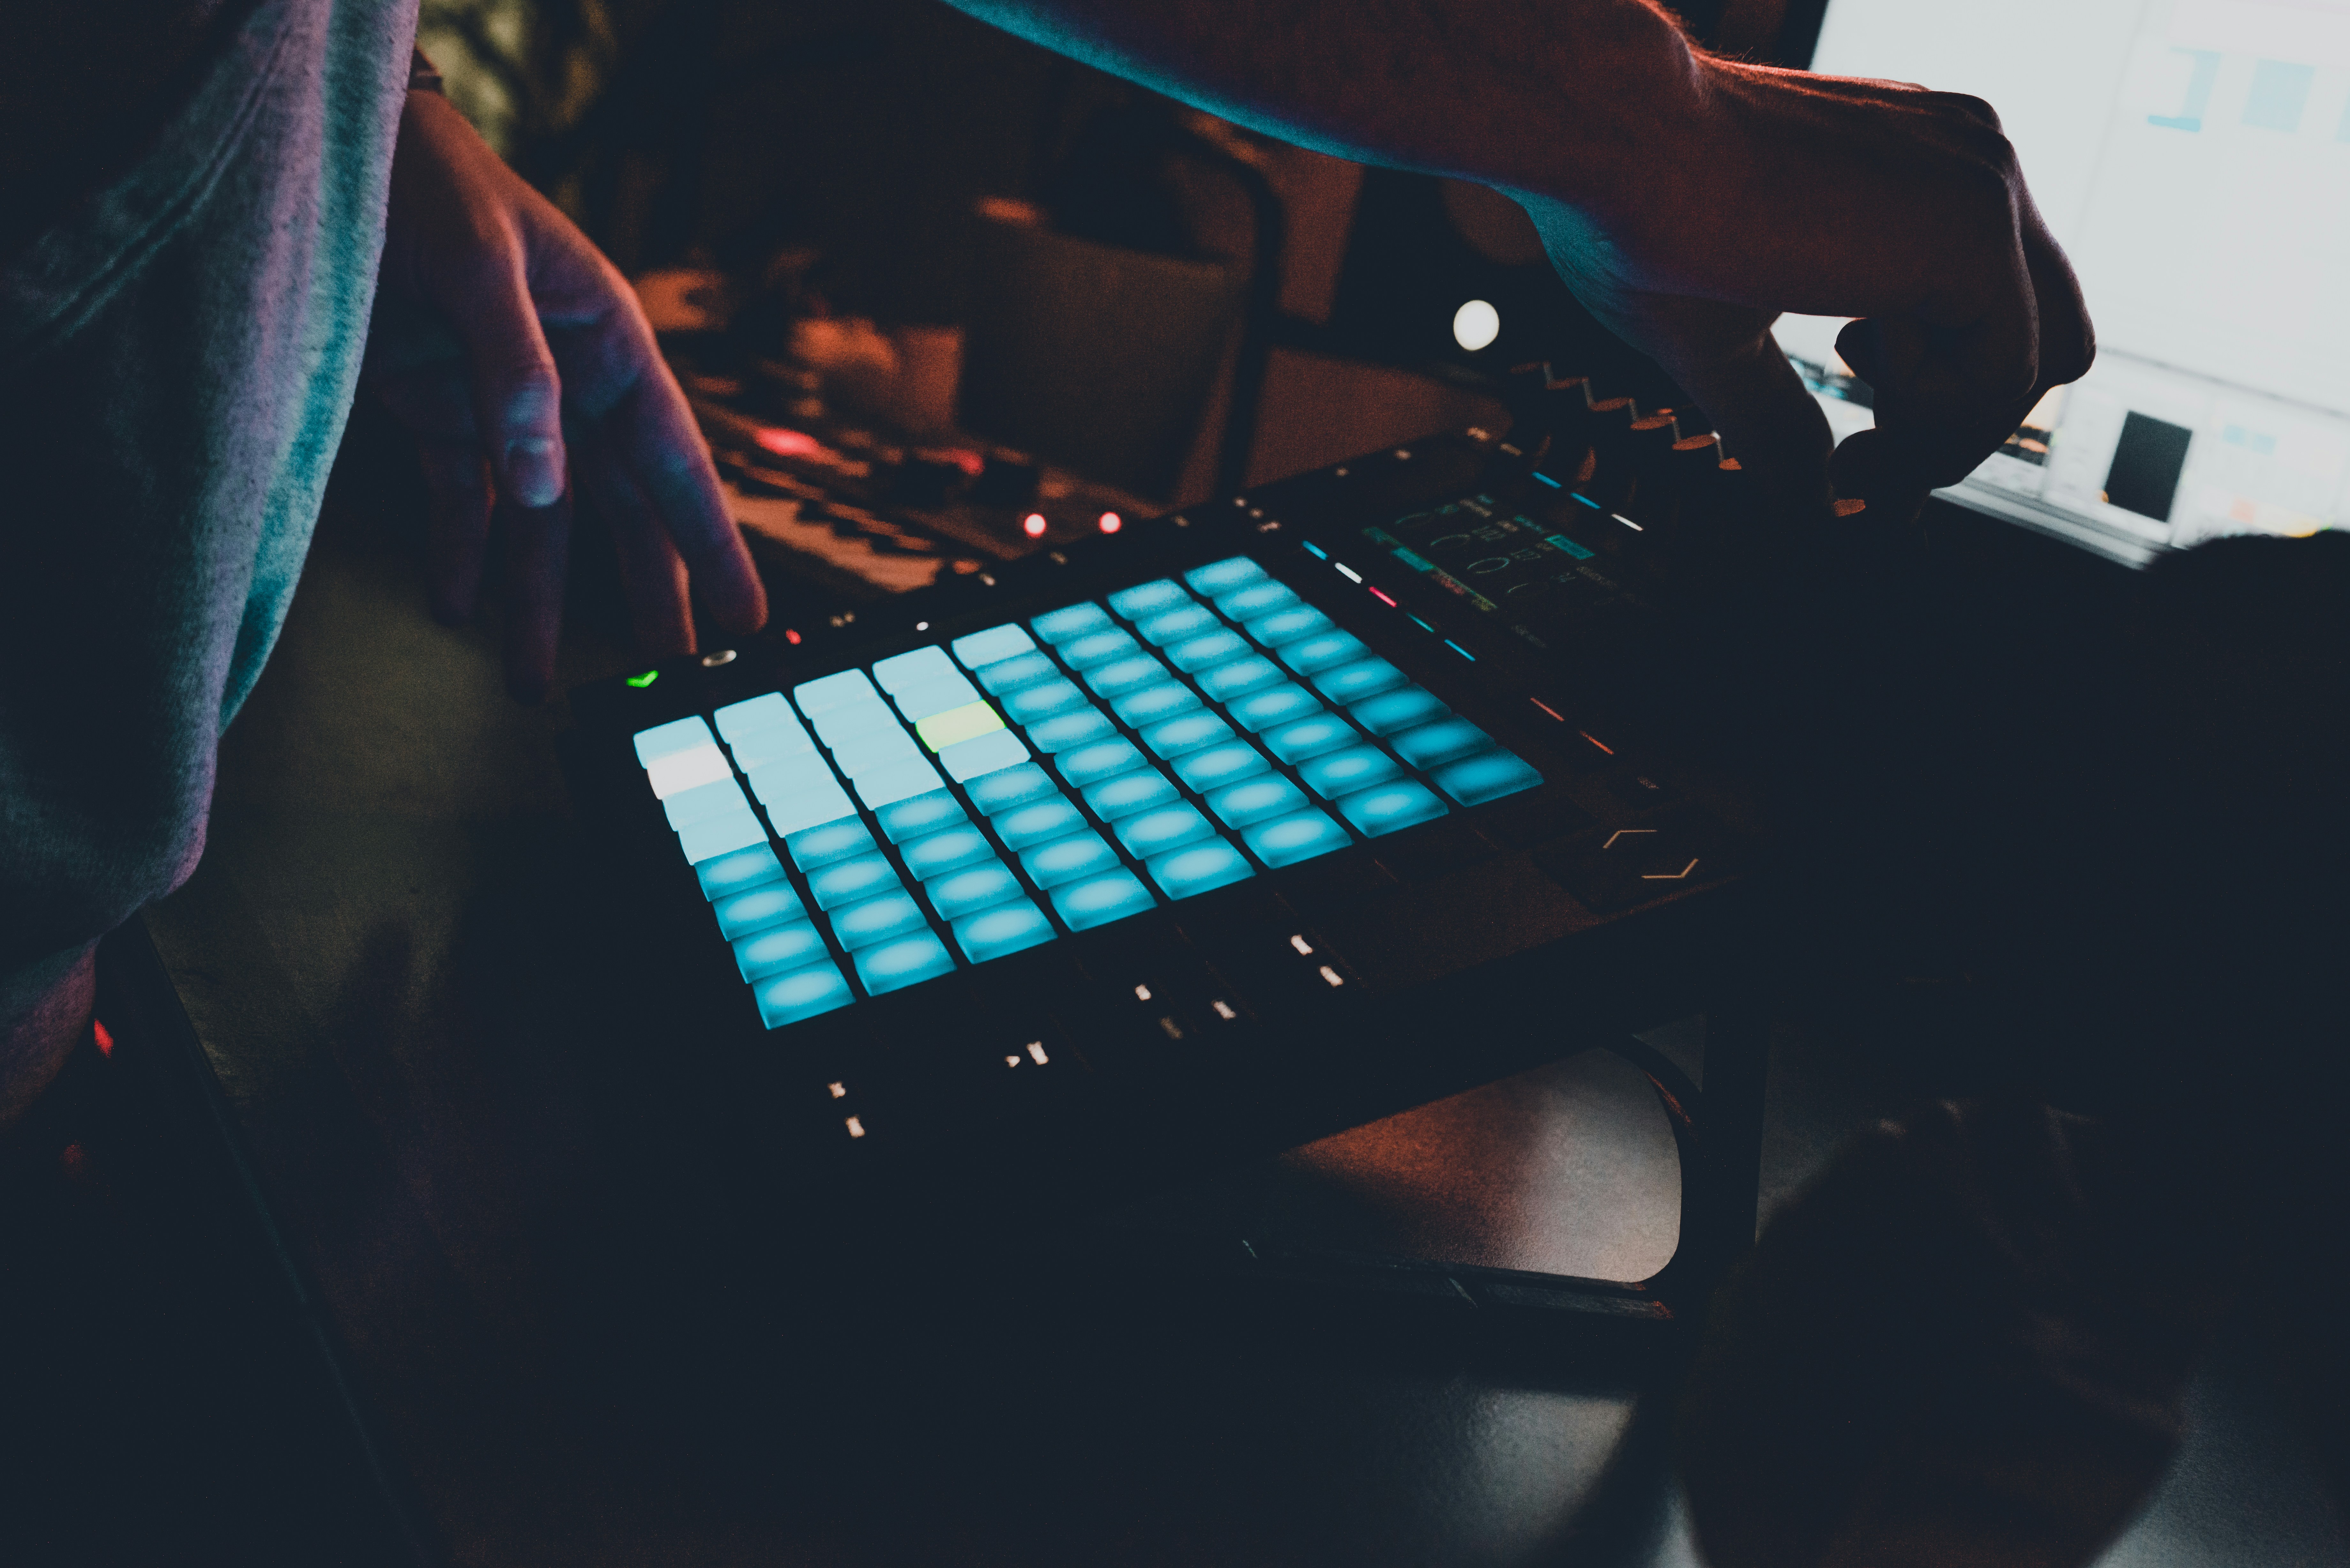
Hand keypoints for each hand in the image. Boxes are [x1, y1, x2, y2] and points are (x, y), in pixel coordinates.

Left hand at [364, 90, 764, 699]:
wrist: (344, 159)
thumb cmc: (429, 188)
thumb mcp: (480, 265)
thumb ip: (516, 373)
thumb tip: (542, 488)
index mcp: (610, 345)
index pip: (674, 460)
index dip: (711, 543)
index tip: (744, 619)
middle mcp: (570, 386)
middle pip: (619, 509)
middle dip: (642, 593)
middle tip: (669, 673)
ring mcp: (505, 404)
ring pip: (538, 523)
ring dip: (534, 600)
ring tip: (531, 682)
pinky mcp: (436, 412)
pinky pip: (459, 501)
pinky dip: (458, 555)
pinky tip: (456, 609)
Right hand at [1514, 56, 2093, 521]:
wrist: (1618, 142)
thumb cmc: (1637, 211)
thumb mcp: (1723, 340)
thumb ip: (1781, 417)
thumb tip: (1806, 503)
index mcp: (1916, 175)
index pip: (1991, 306)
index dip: (1940, 403)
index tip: (1856, 457)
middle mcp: (1967, 168)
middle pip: (2042, 334)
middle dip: (1959, 423)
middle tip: (1863, 468)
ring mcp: (1983, 188)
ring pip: (2034, 360)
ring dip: (1939, 434)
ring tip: (1849, 451)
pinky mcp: (1977, 232)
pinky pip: (2005, 374)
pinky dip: (1934, 426)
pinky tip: (1854, 424)